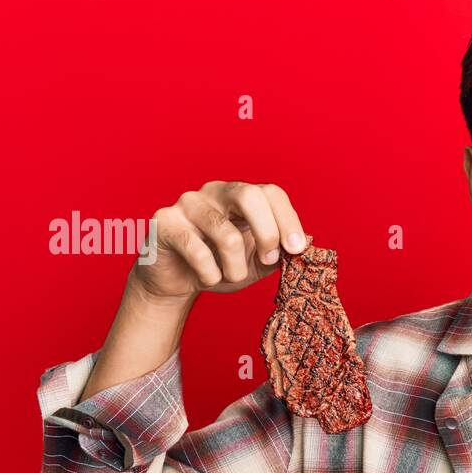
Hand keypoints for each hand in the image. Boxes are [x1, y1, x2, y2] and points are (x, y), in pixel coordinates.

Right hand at [131, 180, 306, 301]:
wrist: (175, 281)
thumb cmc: (220, 266)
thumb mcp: (257, 263)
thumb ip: (280, 253)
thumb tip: (307, 247)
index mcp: (241, 196)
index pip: (271, 193)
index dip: (288, 220)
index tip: (297, 249)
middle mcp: (215, 191)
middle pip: (250, 195)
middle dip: (268, 233)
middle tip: (268, 260)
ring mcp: (188, 204)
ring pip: (227, 235)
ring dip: (236, 268)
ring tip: (230, 277)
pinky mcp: (164, 223)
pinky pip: (198, 252)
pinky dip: (210, 274)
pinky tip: (207, 278)